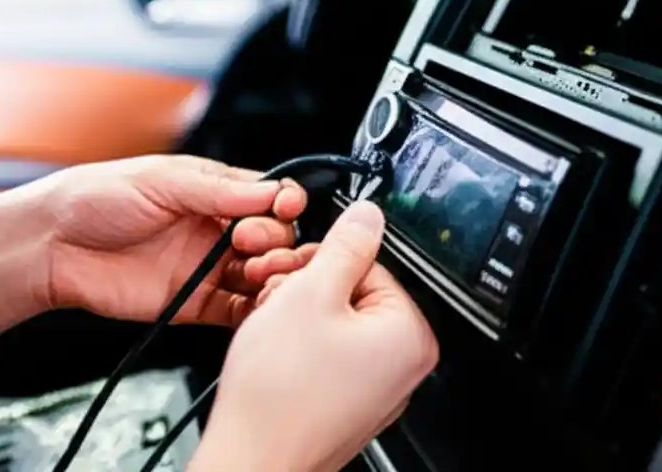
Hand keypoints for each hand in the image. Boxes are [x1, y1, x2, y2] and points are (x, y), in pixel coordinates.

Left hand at [21, 155, 309, 326]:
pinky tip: (257, 304)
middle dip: (276, 241)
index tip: (284, 208)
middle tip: (249, 242)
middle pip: (275, 239)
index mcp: (215, 192)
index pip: (271, 198)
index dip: (284, 204)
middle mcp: (217, 230)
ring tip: (257, 274)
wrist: (52, 245)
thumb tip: (274, 191)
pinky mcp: (195, 304)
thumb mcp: (163, 180)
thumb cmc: (97, 197)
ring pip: (263, 276)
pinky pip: (237, 311)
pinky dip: (255, 310)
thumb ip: (220, 190)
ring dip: (274, 276)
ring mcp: (208, 268)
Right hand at [190, 202, 438, 471]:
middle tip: (277, 297)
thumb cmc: (279, 395)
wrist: (250, 462)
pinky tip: (275, 356)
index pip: (372, 264)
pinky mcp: (347, 404)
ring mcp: (376, 389)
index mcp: (411, 335)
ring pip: (336, 323)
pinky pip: (328, 357)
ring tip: (271, 330)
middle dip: (308, 288)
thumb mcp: (310, 293)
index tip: (296, 270)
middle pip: (354, 292)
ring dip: (298, 315)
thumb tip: (368, 213)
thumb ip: (344, 244)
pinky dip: (299, 347)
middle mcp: (403, 365)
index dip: (324, 260)